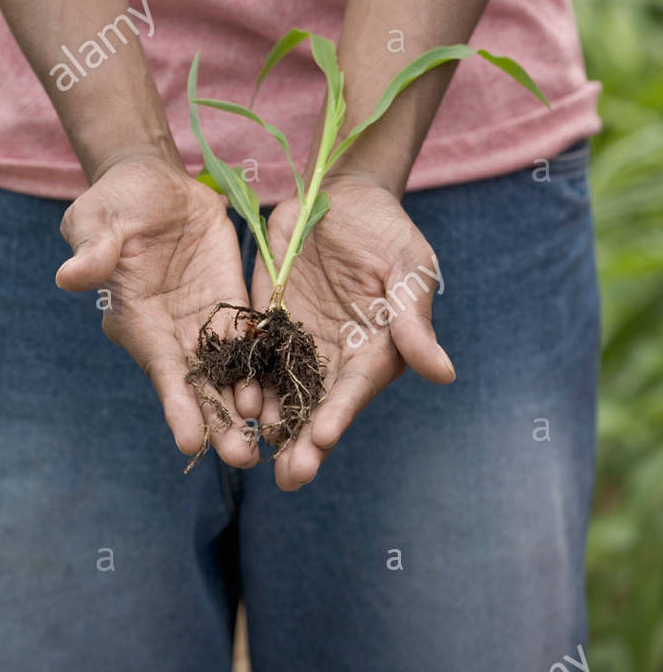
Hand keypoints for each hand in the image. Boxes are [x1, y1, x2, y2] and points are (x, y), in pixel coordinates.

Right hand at [56, 151, 258, 466]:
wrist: (153, 181)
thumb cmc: (117, 200)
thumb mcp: (99, 219)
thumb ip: (95, 250)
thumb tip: (70, 276)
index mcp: (135, 319)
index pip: (160, 368)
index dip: (176, 402)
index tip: (191, 440)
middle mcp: (169, 332)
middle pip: (197, 385)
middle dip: (219, 423)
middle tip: (244, 460)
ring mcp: (201, 321)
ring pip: (226, 373)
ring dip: (245, 406)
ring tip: (270, 442)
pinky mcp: (228, 302)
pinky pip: (249, 340)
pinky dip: (264, 367)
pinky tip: (284, 393)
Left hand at [251, 174, 454, 489]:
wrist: (346, 196)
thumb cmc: (389, 234)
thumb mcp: (409, 270)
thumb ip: (412, 321)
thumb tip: (442, 373)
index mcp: (375, 351)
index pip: (355, 390)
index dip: (339, 414)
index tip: (322, 437)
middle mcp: (335, 356)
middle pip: (316, 405)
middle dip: (302, 442)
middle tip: (287, 475)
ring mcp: (298, 340)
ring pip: (280, 388)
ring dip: (267, 418)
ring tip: (248, 444)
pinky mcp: (268, 319)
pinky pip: (252, 353)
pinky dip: (241, 376)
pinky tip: (229, 396)